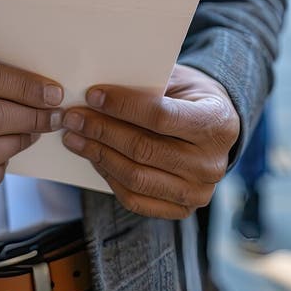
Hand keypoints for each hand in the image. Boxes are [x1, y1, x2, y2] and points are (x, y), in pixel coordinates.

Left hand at [62, 64, 239, 218]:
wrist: (215, 127)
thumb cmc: (190, 96)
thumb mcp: (178, 80)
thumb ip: (146, 85)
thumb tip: (97, 93)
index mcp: (216, 122)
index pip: (161, 117)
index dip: (122, 106)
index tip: (92, 95)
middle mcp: (212, 163)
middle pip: (144, 150)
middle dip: (102, 131)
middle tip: (73, 117)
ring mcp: (198, 192)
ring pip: (136, 177)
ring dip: (98, 155)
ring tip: (74, 137)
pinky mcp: (182, 209)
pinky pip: (136, 199)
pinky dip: (109, 177)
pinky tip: (93, 157)